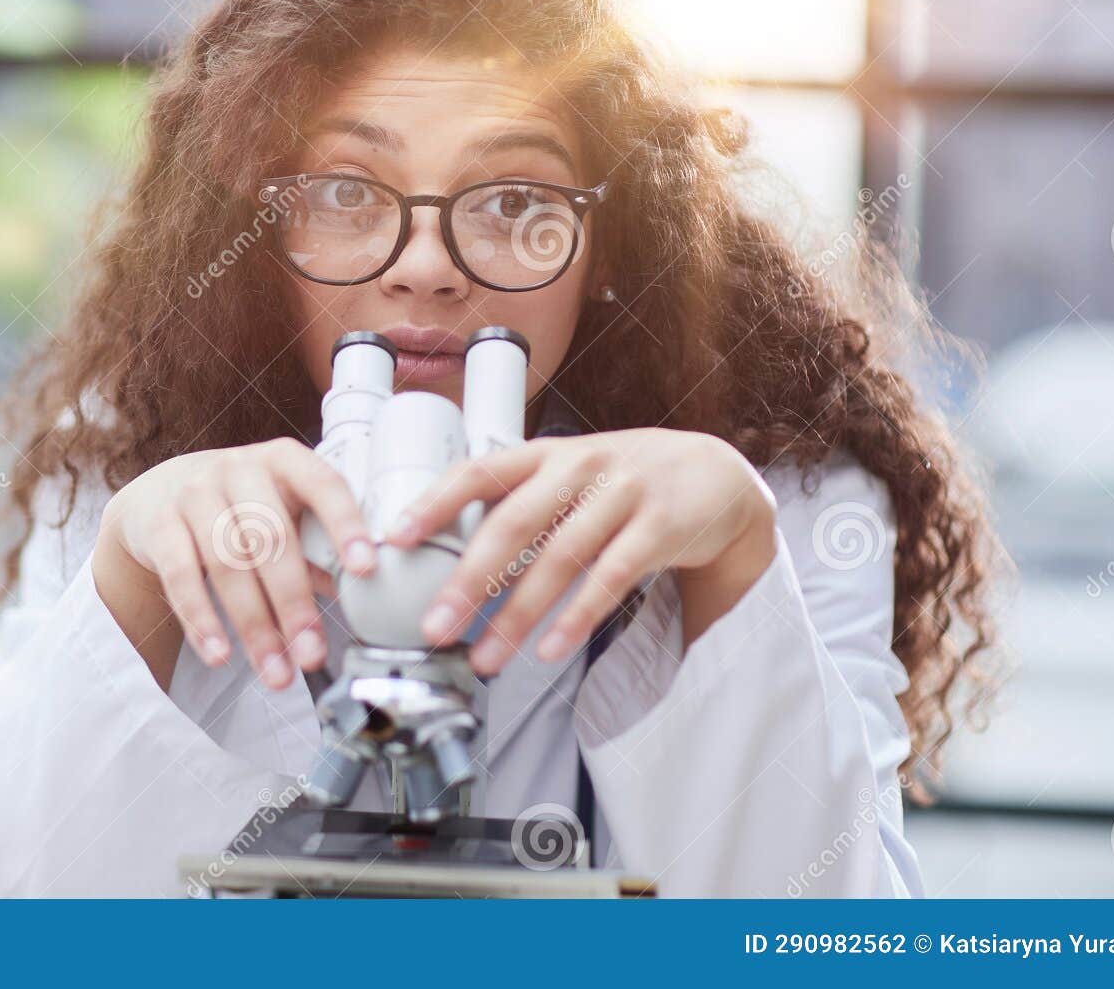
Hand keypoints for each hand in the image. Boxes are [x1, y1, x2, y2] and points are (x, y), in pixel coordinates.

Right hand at [93, 438, 375, 689]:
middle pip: (271, 538)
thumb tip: (359, 594)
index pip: (323, 484)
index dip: (346, 525)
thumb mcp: (284, 512)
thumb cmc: (243, 507)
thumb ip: (319, 547)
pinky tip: (220, 654)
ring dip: (254, 626)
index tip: (365, 569)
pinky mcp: (159, 524)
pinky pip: (180, 577)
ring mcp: (194, 493)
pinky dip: (202, 622)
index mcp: (285, 461)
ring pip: (227, 564)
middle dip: (294, 603)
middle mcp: (239, 468)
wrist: (162, 492)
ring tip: (275, 672)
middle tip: (313, 654)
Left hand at [387, 428, 777, 674]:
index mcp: (547, 455)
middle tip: (435, 626)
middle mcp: (580, 467)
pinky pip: (611, 580)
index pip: (479, 470)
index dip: (435, 501)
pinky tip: (549, 650)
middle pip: (514, 523)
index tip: (396, 538)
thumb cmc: (626, 484)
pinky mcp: (660, 527)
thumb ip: (522, 506)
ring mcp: (623, 494)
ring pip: (559, 558)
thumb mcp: (571, 478)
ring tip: (486, 658)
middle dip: (469, 579)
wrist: (716, 477)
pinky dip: (576, 619)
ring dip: (517, 614)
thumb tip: (453, 558)